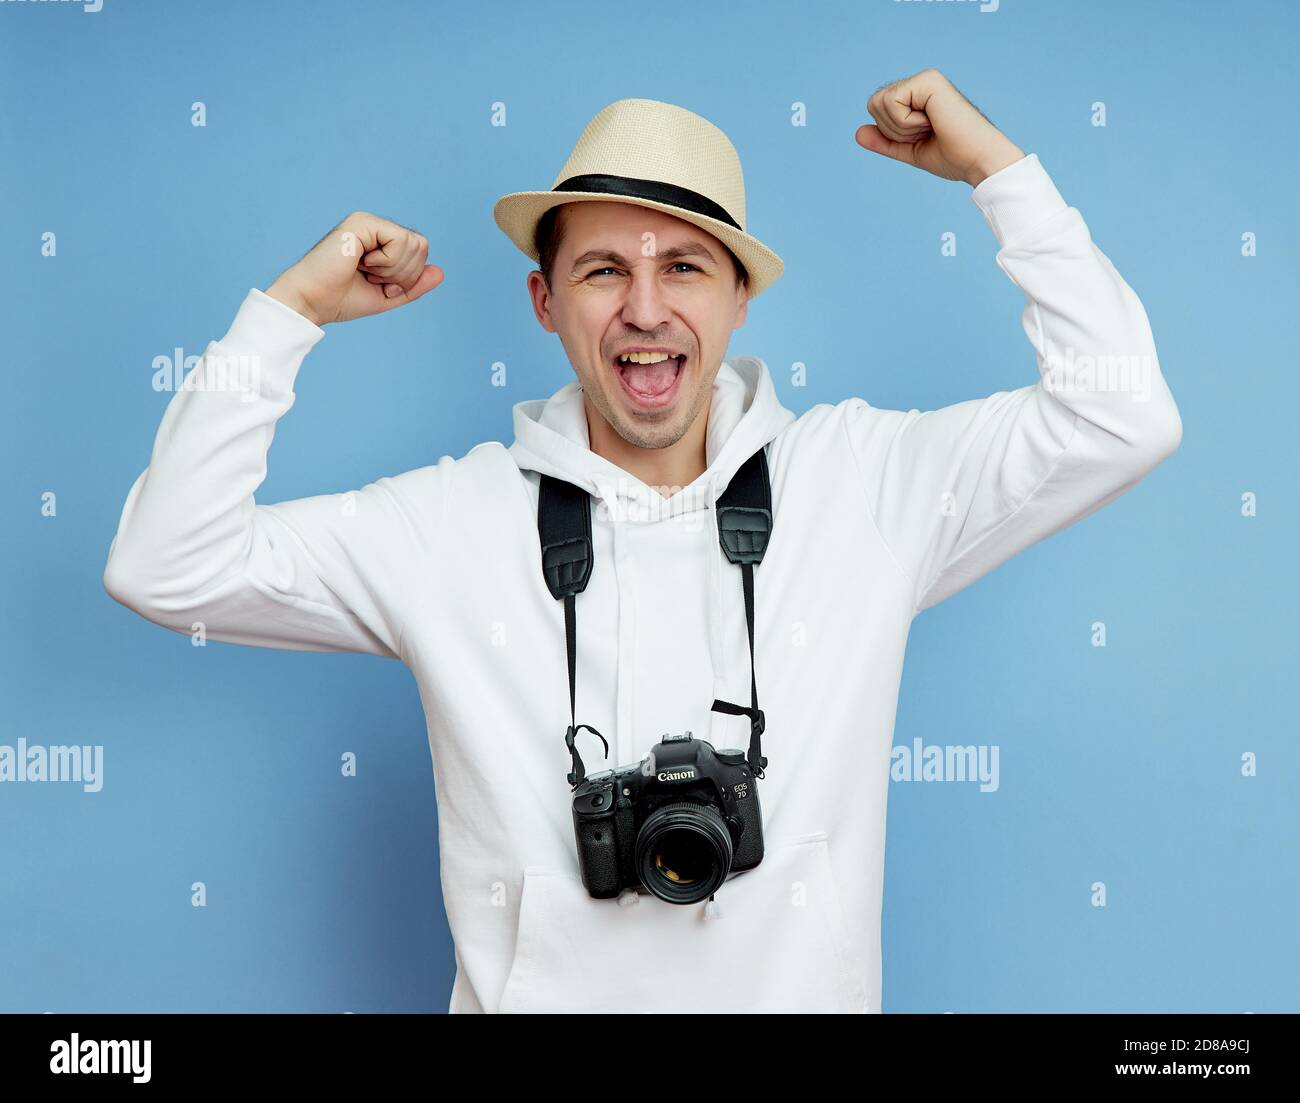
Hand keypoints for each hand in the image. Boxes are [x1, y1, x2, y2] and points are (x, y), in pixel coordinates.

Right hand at [266, 211, 444, 325]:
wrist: (313, 301)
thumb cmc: (342, 299)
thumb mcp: (388, 296)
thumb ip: (413, 285)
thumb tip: (440, 272)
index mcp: (382, 242)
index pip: (421, 253)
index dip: (409, 277)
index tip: (380, 285)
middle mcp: (376, 228)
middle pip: (422, 246)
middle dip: (403, 274)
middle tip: (372, 278)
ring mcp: (369, 222)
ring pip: (414, 243)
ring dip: (394, 269)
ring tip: (366, 271)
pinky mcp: (362, 222)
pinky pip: (400, 240)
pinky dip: (387, 262)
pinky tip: (362, 262)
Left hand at [854, 69, 1024, 186]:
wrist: (978, 160)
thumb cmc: (953, 157)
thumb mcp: (910, 150)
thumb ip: (885, 141)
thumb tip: (857, 133)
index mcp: (917, 97)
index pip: (876, 110)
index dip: (890, 133)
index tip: (921, 138)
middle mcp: (920, 83)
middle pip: (873, 104)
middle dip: (893, 130)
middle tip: (925, 133)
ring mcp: (925, 79)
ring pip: (879, 102)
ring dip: (901, 127)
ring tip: (930, 127)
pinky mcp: (928, 80)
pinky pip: (891, 102)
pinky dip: (906, 122)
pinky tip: (932, 121)